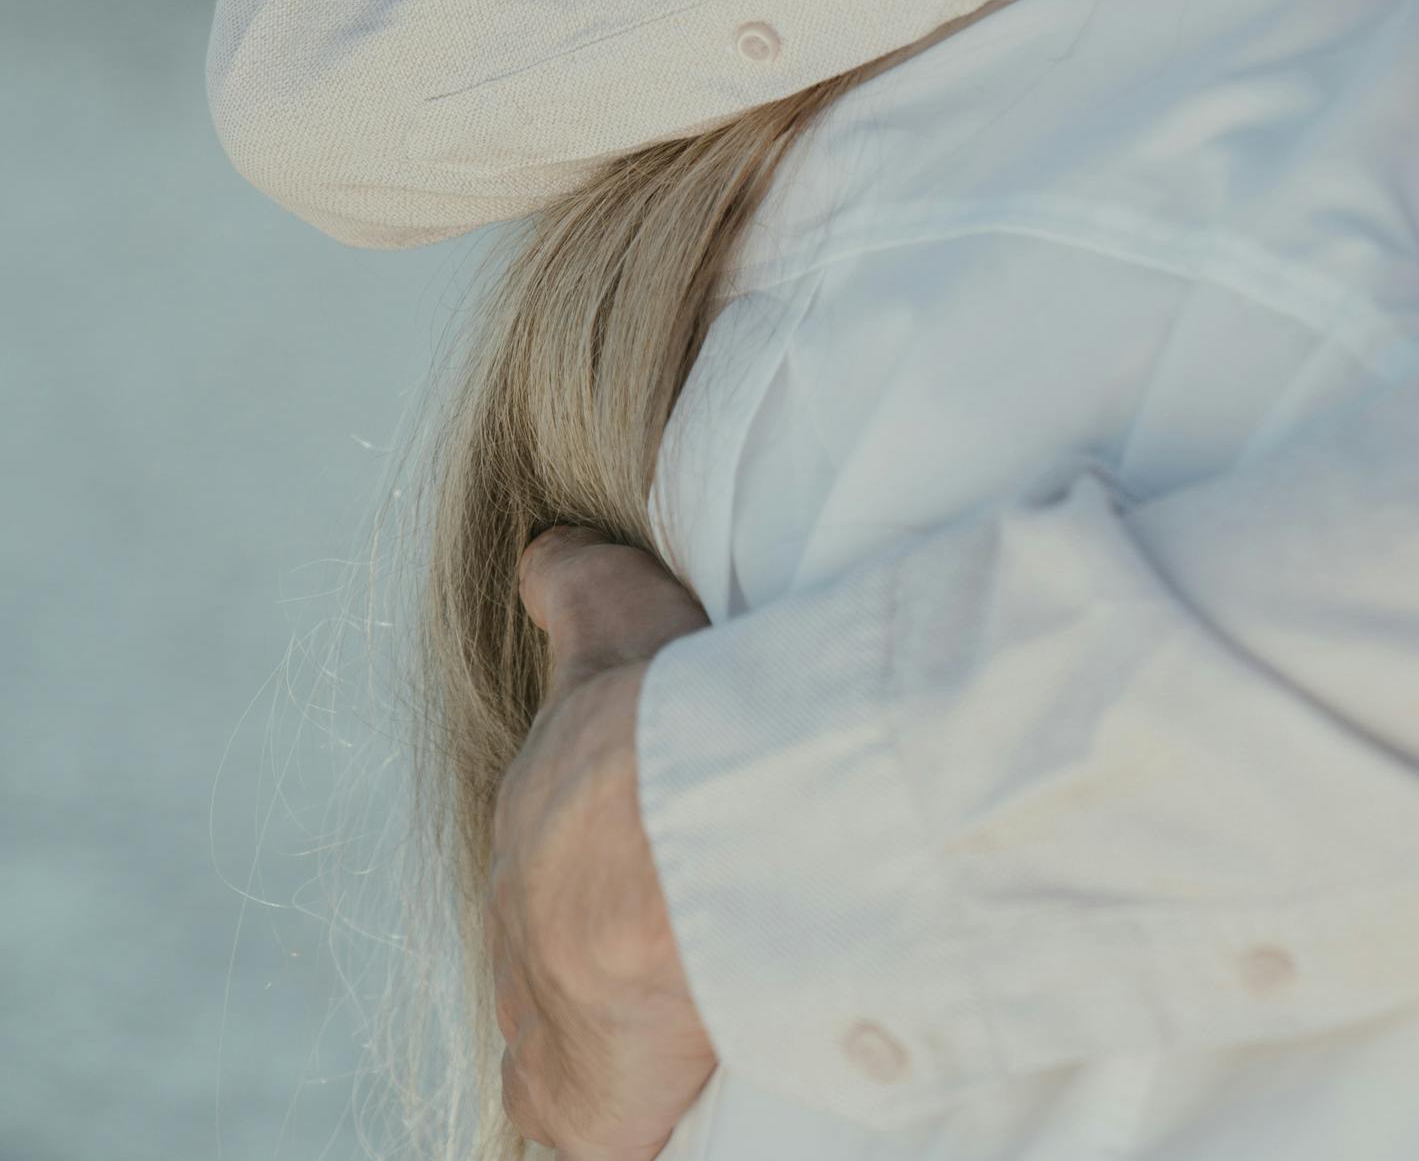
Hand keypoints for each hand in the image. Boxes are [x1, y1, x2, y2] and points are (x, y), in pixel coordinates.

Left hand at [489, 529, 715, 1159]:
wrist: (668, 846)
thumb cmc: (651, 727)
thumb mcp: (613, 618)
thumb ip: (577, 587)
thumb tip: (540, 547)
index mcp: (531, 834)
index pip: (555, 865)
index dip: (601, 868)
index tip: (642, 873)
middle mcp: (516, 937)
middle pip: (550, 958)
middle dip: (597, 959)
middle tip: (670, 952)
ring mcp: (540, 1032)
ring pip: (556, 1046)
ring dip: (603, 1041)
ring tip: (671, 1028)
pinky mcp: (581, 1115)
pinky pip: (584, 1134)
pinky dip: (614, 1124)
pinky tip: (658, 1108)